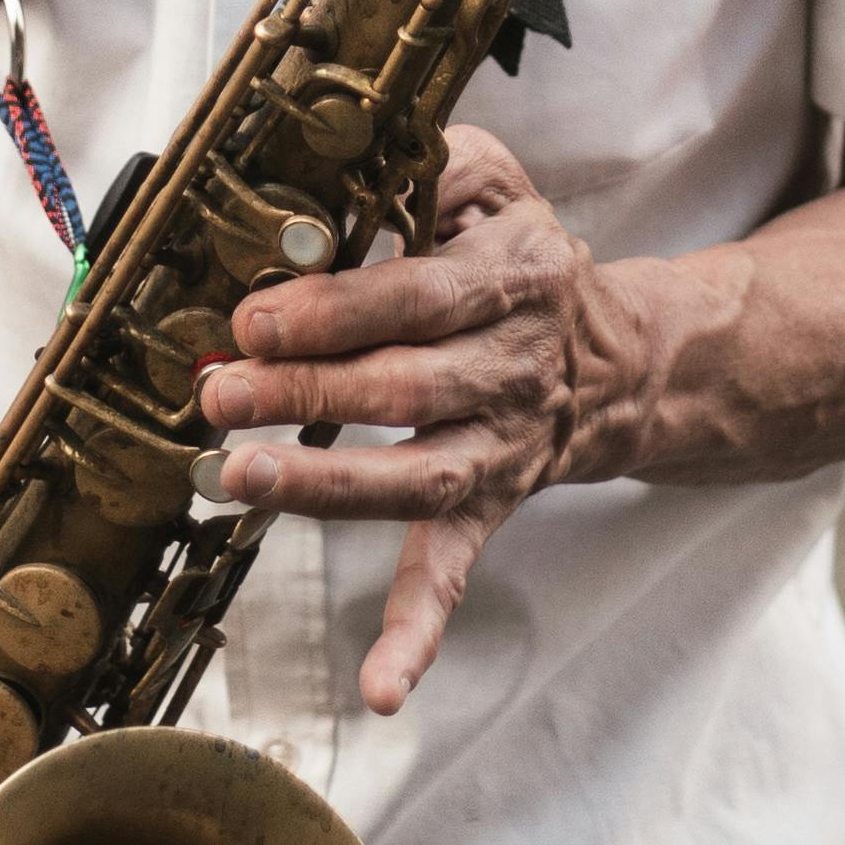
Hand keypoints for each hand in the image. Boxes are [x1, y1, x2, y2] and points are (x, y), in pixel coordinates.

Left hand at [201, 125, 643, 712]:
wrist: (626, 360)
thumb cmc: (526, 263)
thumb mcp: (498, 186)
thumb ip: (437, 160)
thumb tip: (357, 155)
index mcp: (513, 280)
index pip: (419, 297)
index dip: (338, 309)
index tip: (257, 318)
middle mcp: (512, 370)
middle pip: (405, 387)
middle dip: (306, 394)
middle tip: (218, 394)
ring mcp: (500, 448)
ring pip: (416, 479)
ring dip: (325, 486)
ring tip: (239, 479)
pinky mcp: (490, 506)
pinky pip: (455, 572)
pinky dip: (417, 633)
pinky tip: (382, 688)